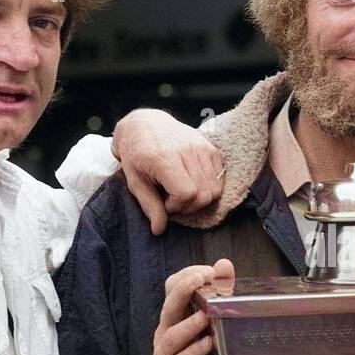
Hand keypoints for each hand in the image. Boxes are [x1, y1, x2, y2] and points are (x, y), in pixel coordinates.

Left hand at [112, 108, 223, 234]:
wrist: (145, 124)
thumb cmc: (136, 154)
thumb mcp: (135, 181)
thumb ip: (149, 205)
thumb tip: (159, 230)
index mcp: (164, 158)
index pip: (187, 193)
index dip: (178, 205)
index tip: (165, 202)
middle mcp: (186, 150)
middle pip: (204, 193)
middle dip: (189, 205)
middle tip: (173, 199)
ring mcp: (201, 147)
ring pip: (214, 188)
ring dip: (200, 198)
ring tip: (182, 191)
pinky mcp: (210, 147)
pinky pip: (220, 178)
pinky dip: (209, 187)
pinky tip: (192, 182)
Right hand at [147, 259, 234, 354]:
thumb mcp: (208, 330)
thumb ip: (216, 298)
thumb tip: (225, 265)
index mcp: (174, 319)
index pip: (172, 288)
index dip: (188, 275)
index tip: (210, 270)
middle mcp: (165, 333)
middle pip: (168, 306)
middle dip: (183, 290)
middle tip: (201, 279)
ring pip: (171, 335)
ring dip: (189, 324)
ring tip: (207, 314)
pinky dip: (193, 352)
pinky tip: (207, 344)